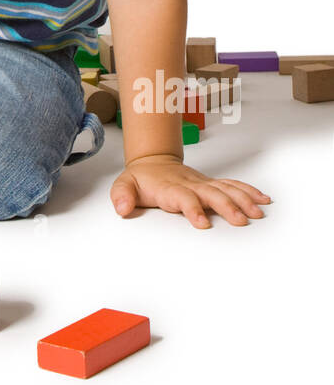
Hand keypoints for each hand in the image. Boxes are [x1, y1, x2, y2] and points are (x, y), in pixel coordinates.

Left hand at [110, 154, 271, 228]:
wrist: (153, 161)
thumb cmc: (141, 178)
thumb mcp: (124, 184)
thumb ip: (121, 195)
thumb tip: (121, 208)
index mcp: (170, 187)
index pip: (183, 197)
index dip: (193, 208)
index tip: (203, 223)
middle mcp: (190, 184)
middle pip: (211, 193)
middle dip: (227, 206)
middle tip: (241, 221)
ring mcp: (203, 183)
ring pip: (226, 188)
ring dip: (243, 199)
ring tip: (258, 212)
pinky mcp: (211, 184)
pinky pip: (232, 185)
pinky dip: (248, 191)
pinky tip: (263, 200)